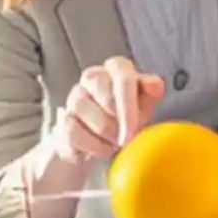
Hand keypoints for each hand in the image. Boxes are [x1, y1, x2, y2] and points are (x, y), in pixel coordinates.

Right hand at [50, 57, 165, 163]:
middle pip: (104, 92)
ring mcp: (74, 97)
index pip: (122, 74)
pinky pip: (75, 133)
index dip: (129, 102)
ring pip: (89, 114)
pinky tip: (101, 148)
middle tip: (127, 137)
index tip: (136, 128)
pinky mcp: (63, 119)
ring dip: (107, 136)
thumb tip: (155, 83)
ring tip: (115, 143)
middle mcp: (92, 77)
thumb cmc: (125, 119)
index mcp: (115, 69)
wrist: (97, 143)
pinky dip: (92, 146)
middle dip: (119, 122)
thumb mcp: (143, 106)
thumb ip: (150, 92)